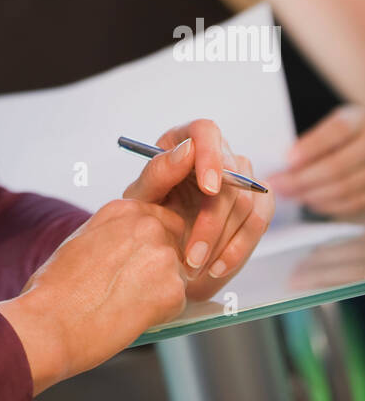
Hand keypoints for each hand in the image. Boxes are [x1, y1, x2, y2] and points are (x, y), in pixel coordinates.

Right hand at [0, 198, 188, 392]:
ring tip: (129, 306)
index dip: (153, 244)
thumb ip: (114, 237)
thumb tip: (134, 252)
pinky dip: (163, 314)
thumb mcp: (82, 241)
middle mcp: (147, 224)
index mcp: (123, 209)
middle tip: (139, 288)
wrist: (50, 321)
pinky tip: (133, 318)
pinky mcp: (173, 289)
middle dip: (163, 264)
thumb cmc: (55, 288)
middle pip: (176, 243)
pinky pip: (179, 303)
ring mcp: (162, 255)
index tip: (142, 262)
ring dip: (163, 290)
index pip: (161, 219)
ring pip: (180, 274)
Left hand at [123, 119, 274, 301]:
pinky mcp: (257, 201)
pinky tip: (217, 268)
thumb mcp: (141, 196)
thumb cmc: (148, 212)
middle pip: (230, 176)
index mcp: (185, 139)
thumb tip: (187, 151)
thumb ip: (158, 172)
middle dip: (212, 222)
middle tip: (192, 256)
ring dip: (223, 240)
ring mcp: (242, 176)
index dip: (211, 157)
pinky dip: (240, 248)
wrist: (162, 244)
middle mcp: (218, 152)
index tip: (209, 189)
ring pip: (246, 202)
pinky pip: (260, 220)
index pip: (206, 132)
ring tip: (197, 267)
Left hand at [268, 104, 364, 219]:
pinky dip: (327, 205)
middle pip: (337, 165)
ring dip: (310, 194)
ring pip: (344, 188)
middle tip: (276, 184)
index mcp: (358, 119)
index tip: (287, 159)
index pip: (338, 130)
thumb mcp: (332, 125)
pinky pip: (352, 203)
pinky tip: (309, 200)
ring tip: (287, 193)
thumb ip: (313, 139)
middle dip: (301, 178)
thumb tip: (283, 162)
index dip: (313, 146)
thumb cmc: (343, 135)